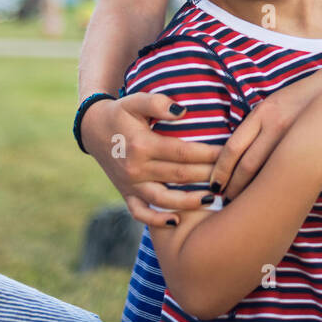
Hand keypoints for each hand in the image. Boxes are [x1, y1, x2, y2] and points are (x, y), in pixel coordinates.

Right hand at [82, 94, 221, 226]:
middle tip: (230, 176)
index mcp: (142, 145)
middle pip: (179, 175)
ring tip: (212, 199)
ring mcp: (130, 184)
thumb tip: (183, 112)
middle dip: (207, 176)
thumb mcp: (135, 100)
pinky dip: (156, 220)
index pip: (182, 152)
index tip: (229, 153)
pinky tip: (176, 220)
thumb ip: (158, 103)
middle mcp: (136, 168)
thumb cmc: (120, 112)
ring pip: (163, 198)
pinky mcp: (126, 194)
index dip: (208, 154)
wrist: (92, 129)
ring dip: (189, 201)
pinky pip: (140, 213)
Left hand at [209, 68, 321, 199]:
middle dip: (235, 186)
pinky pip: (290, 171)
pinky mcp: (312, 145)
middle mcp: (277, 124)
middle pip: (248, 165)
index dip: (221, 171)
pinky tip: (272, 197)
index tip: (215, 186)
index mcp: (263, 112)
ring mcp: (296, 136)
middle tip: (226, 201)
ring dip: (253, 190)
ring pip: (268, 172)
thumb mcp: (273, 103)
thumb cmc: (301, 97)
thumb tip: (231, 155)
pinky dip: (277, 186)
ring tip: (245, 205)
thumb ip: (255, 126)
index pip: (233, 148)